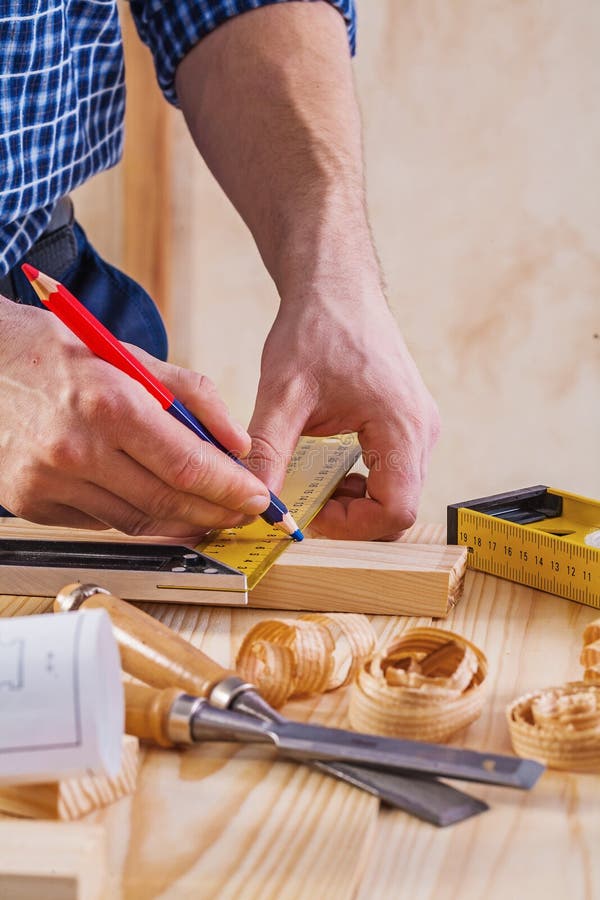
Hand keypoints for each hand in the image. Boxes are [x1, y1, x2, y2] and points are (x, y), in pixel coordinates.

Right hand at [0, 299, 269, 535]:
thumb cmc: (55, 353)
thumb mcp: (129, 356)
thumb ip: (192, 396)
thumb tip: (236, 442)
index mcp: (108, 404)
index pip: (187, 466)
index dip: (231, 489)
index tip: (257, 498)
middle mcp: (77, 450)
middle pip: (168, 503)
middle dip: (216, 513)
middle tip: (242, 513)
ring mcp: (49, 482)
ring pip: (137, 522)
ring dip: (181, 522)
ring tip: (208, 512)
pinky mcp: (31, 503)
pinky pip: (101, 521)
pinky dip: (135, 515)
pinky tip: (152, 501)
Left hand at [247, 289, 439, 540]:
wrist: (336, 285)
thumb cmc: (317, 327)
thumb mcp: (283, 393)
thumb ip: (268, 452)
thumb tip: (253, 503)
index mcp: (402, 427)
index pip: (396, 511)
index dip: (351, 526)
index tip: (310, 513)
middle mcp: (422, 432)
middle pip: (399, 508)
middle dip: (351, 518)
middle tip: (306, 503)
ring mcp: (419, 428)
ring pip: (397, 494)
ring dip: (355, 503)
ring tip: (312, 486)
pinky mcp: (407, 423)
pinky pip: (394, 473)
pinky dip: (361, 485)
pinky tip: (327, 470)